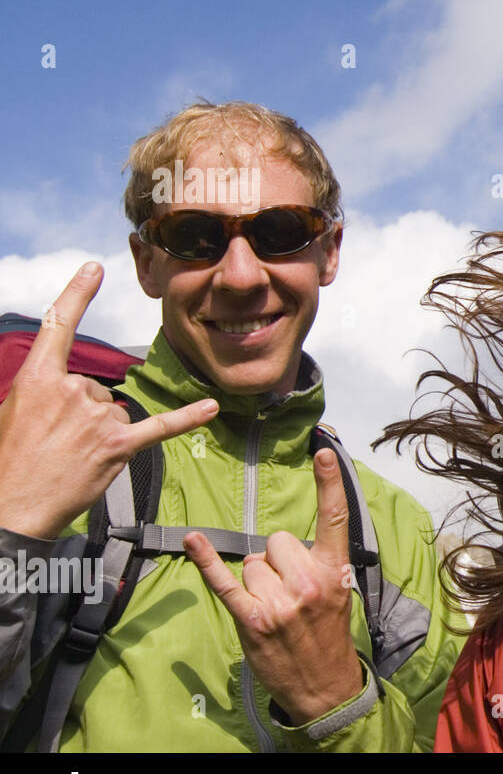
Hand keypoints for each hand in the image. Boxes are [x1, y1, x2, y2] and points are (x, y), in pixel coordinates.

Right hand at [0, 262, 218, 539]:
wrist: (13, 506)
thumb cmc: (11, 462)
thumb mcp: (15, 413)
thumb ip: (47, 392)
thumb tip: (71, 390)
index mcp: (38, 379)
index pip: (59, 326)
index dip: (77, 294)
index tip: (94, 268)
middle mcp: (71, 390)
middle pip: (96, 390)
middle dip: (82, 416)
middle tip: (56, 444)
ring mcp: (96, 418)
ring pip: (115, 413)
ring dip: (101, 435)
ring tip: (73, 457)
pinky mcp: (117, 445)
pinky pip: (159, 427)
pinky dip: (187, 418)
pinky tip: (212, 408)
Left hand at [185, 448, 364, 725]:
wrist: (325, 685)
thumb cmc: (328, 634)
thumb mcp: (339, 594)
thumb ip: (316, 564)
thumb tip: (277, 547)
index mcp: (334, 571)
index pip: (334, 519)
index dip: (329, 484)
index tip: (321, 452)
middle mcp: (308, 582)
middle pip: (275, 541)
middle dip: (275, 560)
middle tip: (288, 591)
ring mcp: (279, 601)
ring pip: (251, 563)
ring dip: (256, 582)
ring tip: (274, 609)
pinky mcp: (251, 618)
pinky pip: (225, 581)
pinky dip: (206, 561)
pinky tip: (193, 541)